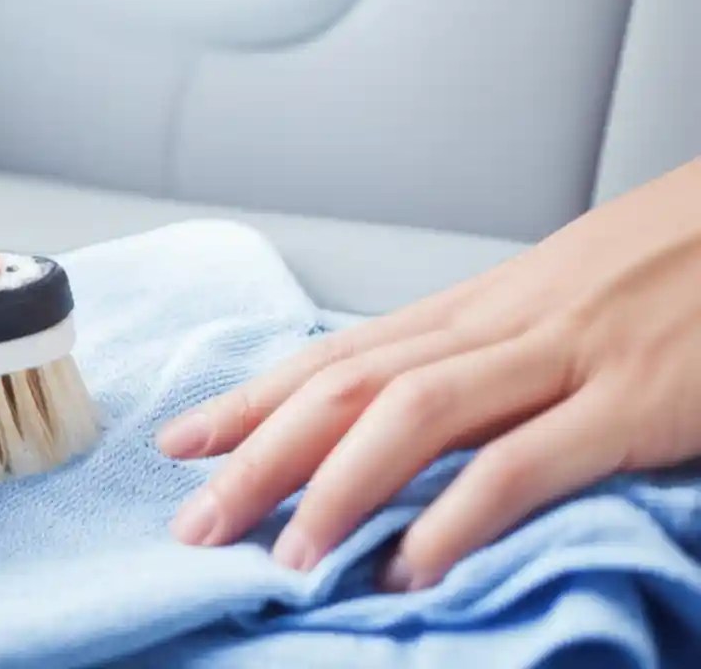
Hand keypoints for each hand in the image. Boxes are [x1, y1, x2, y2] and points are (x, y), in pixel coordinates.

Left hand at [157, 158, 700, 591]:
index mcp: (475, 307)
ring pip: (414, 415)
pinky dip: (457, 516)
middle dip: (260, 454)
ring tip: (284, 560)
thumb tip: (395, 408)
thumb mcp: (555, 302)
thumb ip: (479, 353)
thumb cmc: (663, 269)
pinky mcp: (634, 402)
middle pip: (348, 387)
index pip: (337, 355)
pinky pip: (524, 463)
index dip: (251, 401)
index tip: (182, 442)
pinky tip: (410, 566)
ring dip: (335, 489)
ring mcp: (564, 358)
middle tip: (195, 520)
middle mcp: (498, 325)